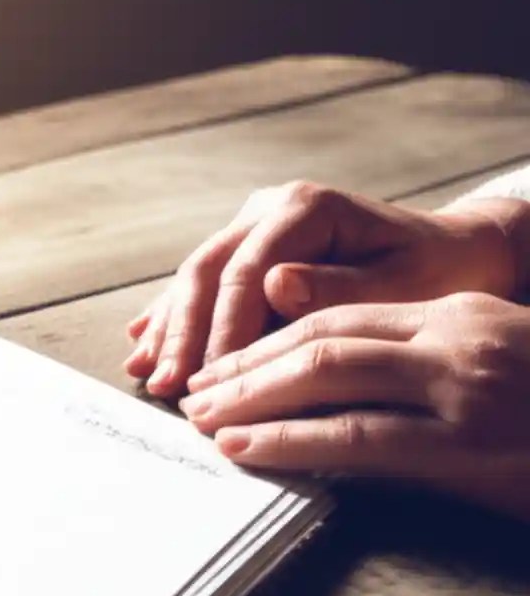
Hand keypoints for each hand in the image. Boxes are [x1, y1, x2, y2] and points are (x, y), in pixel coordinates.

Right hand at [126, 180, 529, 398]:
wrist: (453, 251)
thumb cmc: (437, 272)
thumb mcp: (405, 283)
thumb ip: (339, 287)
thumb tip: (274, 284)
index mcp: (306, 208)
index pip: (246, 270)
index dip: (221, 328)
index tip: (208, 380)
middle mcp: (269, 208)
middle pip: (207, 270)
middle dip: (183, 333)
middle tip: (166, 387)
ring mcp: (252, 224)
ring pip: (195, 276)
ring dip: (169, 329)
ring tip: (145, 376)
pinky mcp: (246, 247)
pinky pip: (201, 284)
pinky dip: (172, 317)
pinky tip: (142, 346)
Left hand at [180, 292, 529, 522]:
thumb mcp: (492, 361)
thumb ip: (416, 359)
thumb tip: (324, 385)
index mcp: (455, 314)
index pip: (337, 316)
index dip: (267, 338)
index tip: (221, 361)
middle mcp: (454, 338)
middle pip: (318, 337)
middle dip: (244, 363)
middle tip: (191, 388)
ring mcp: (463, 388)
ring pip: (327, 376)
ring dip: (250, 397)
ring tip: (200, 416)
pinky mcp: (469, 446)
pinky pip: (358, 438)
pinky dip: (289, 440)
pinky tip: (245, 447)